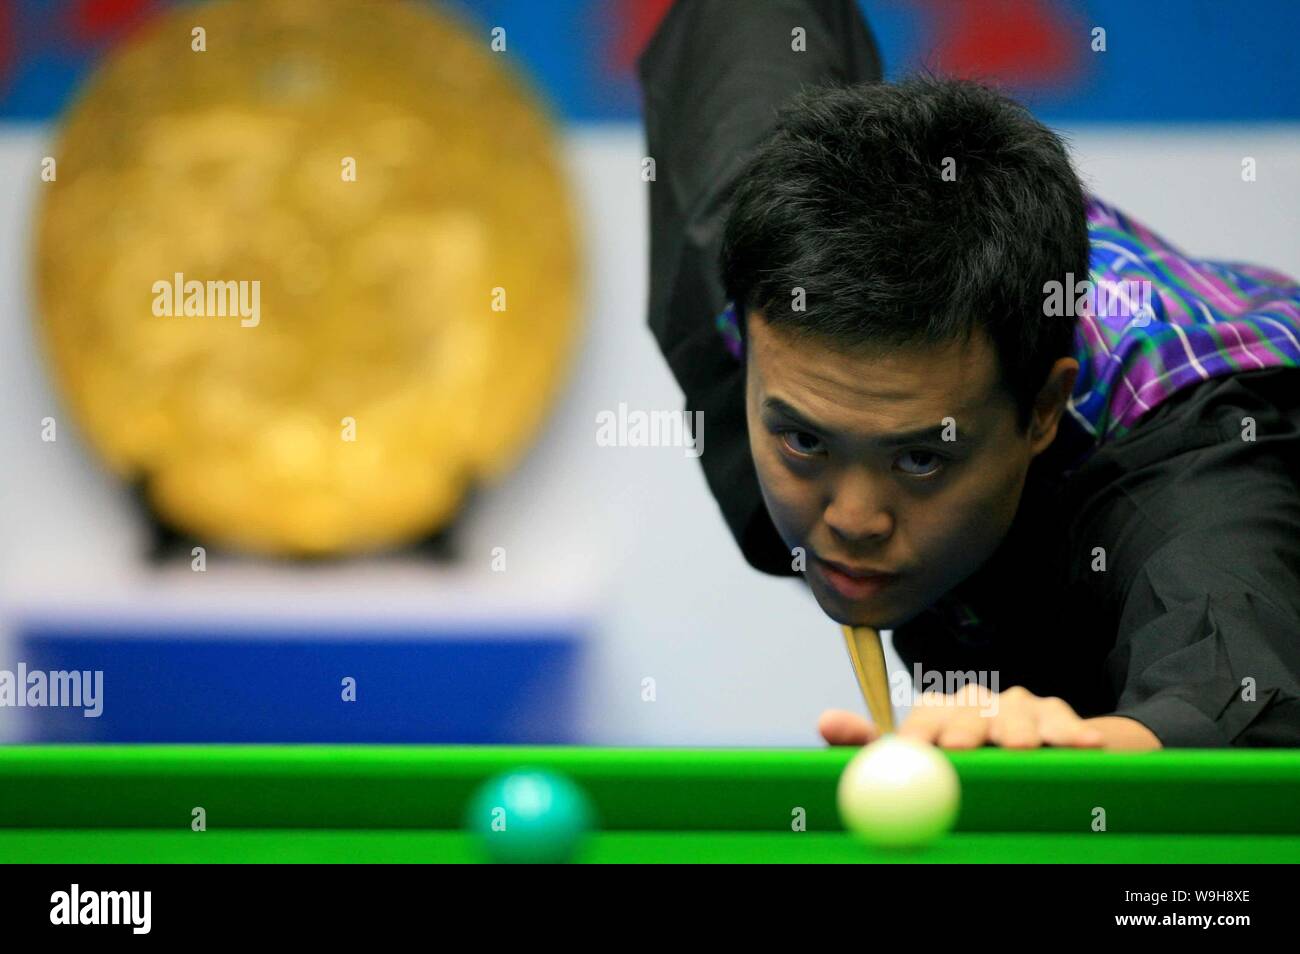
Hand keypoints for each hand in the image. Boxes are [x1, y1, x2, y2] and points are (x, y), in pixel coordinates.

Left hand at [820, 685, 1160, 749]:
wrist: (1023, 759)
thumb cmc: (957, 765)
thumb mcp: (912, 760)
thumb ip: (867, 746)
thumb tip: (825, 721)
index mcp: (938, 713)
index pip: (926, 718)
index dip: (922, 733)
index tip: (923, 749)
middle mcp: (976, 703)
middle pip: (970, 712)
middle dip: (967, 729)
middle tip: (964, 748)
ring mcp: (1017, 707)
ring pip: (1016, 714)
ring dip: (1017, 731)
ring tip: (1018, 747)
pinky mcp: (1055, 716)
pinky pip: (1063, 722)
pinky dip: (1071, 734)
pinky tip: (1080, 745)